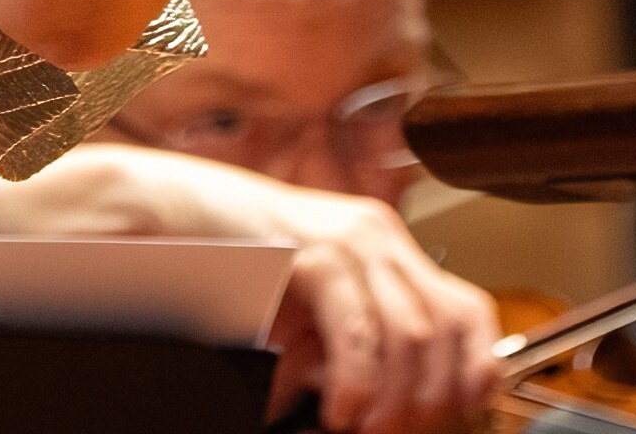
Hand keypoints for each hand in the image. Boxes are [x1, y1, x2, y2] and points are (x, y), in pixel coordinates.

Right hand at [0, 143, 496, 433]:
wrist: (163, 221)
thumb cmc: (228, 269)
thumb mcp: (308, 317)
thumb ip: (354, 347)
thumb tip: (396, 410)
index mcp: (385, 249)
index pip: (469, 313)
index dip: (472, 375)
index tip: (449, 421)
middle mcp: (379, 237)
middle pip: (452, 328)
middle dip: (437, 400)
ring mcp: (349, 240)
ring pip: (416, 333)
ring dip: (400, 400)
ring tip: (367, 431)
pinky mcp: (312, 252)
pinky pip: (362, 329)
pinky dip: (361, 383)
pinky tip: (343, 411)